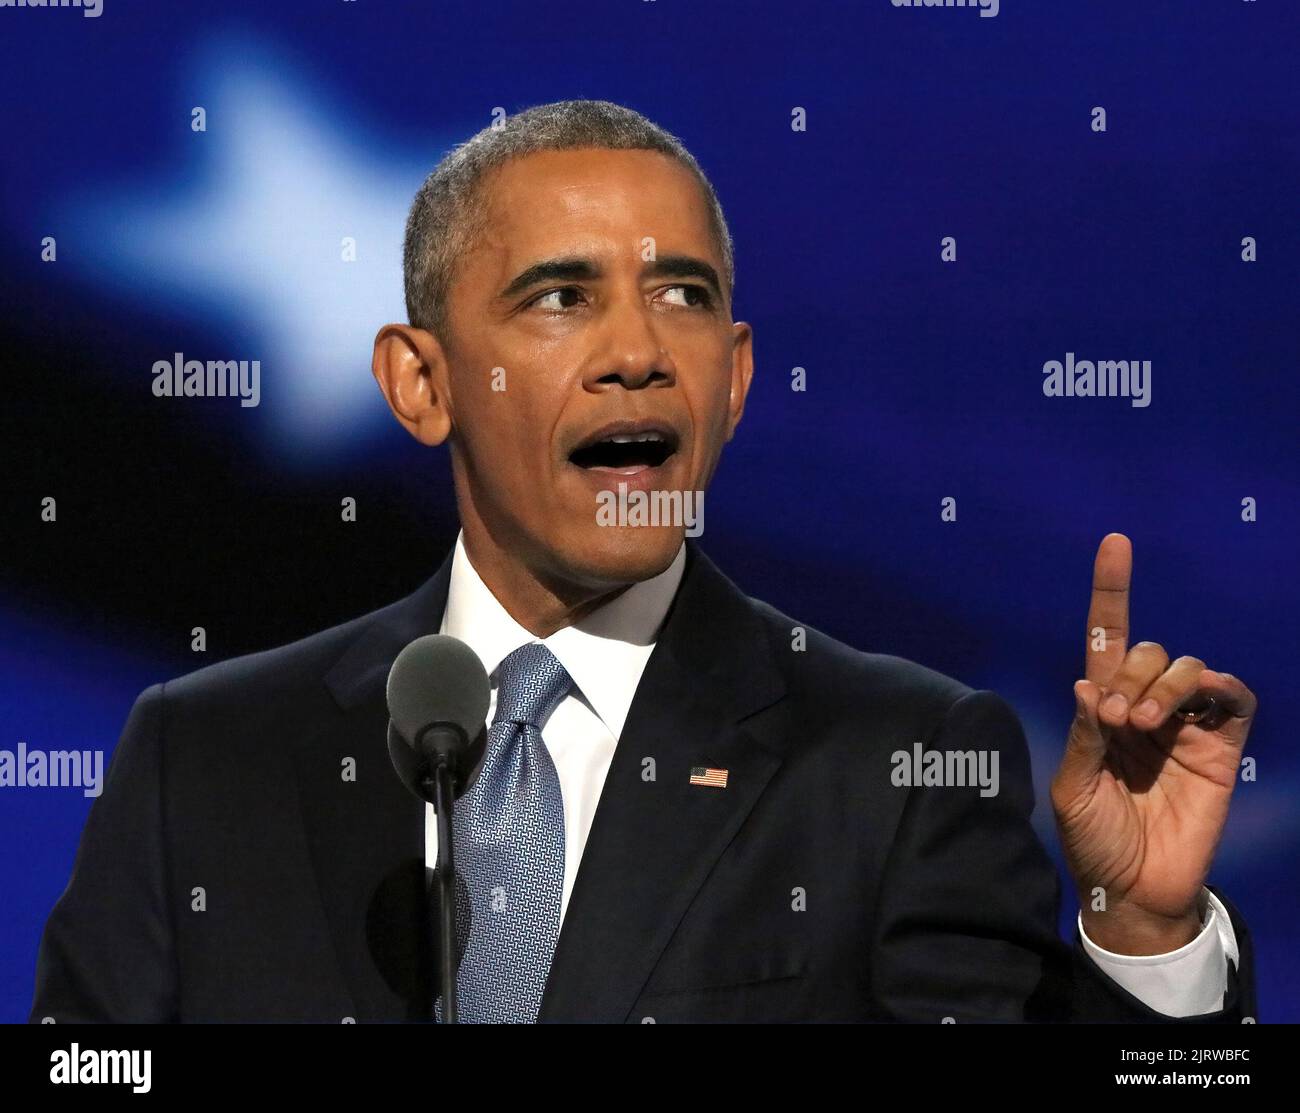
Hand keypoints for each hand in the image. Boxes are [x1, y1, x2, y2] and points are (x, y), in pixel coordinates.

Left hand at [1049, 533, 1256, 954]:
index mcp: (1102, 710)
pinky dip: (1213, 688)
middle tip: (1116, 719)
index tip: (1116, 542)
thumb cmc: (1094, 838)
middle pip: (1147, 650)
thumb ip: (1084, 734)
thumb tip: (1090, 685)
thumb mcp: (1073, 786)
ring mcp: (1184, 724)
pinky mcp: (1221, 745)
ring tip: (1140, 725)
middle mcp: (1144, 707)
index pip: (1109, 639)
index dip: (1113, 591)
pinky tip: (1187, 709)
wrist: (1135, 890)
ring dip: (1160, 683)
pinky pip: (1230, 697)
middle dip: (1130, 673)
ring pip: (1185, 665)